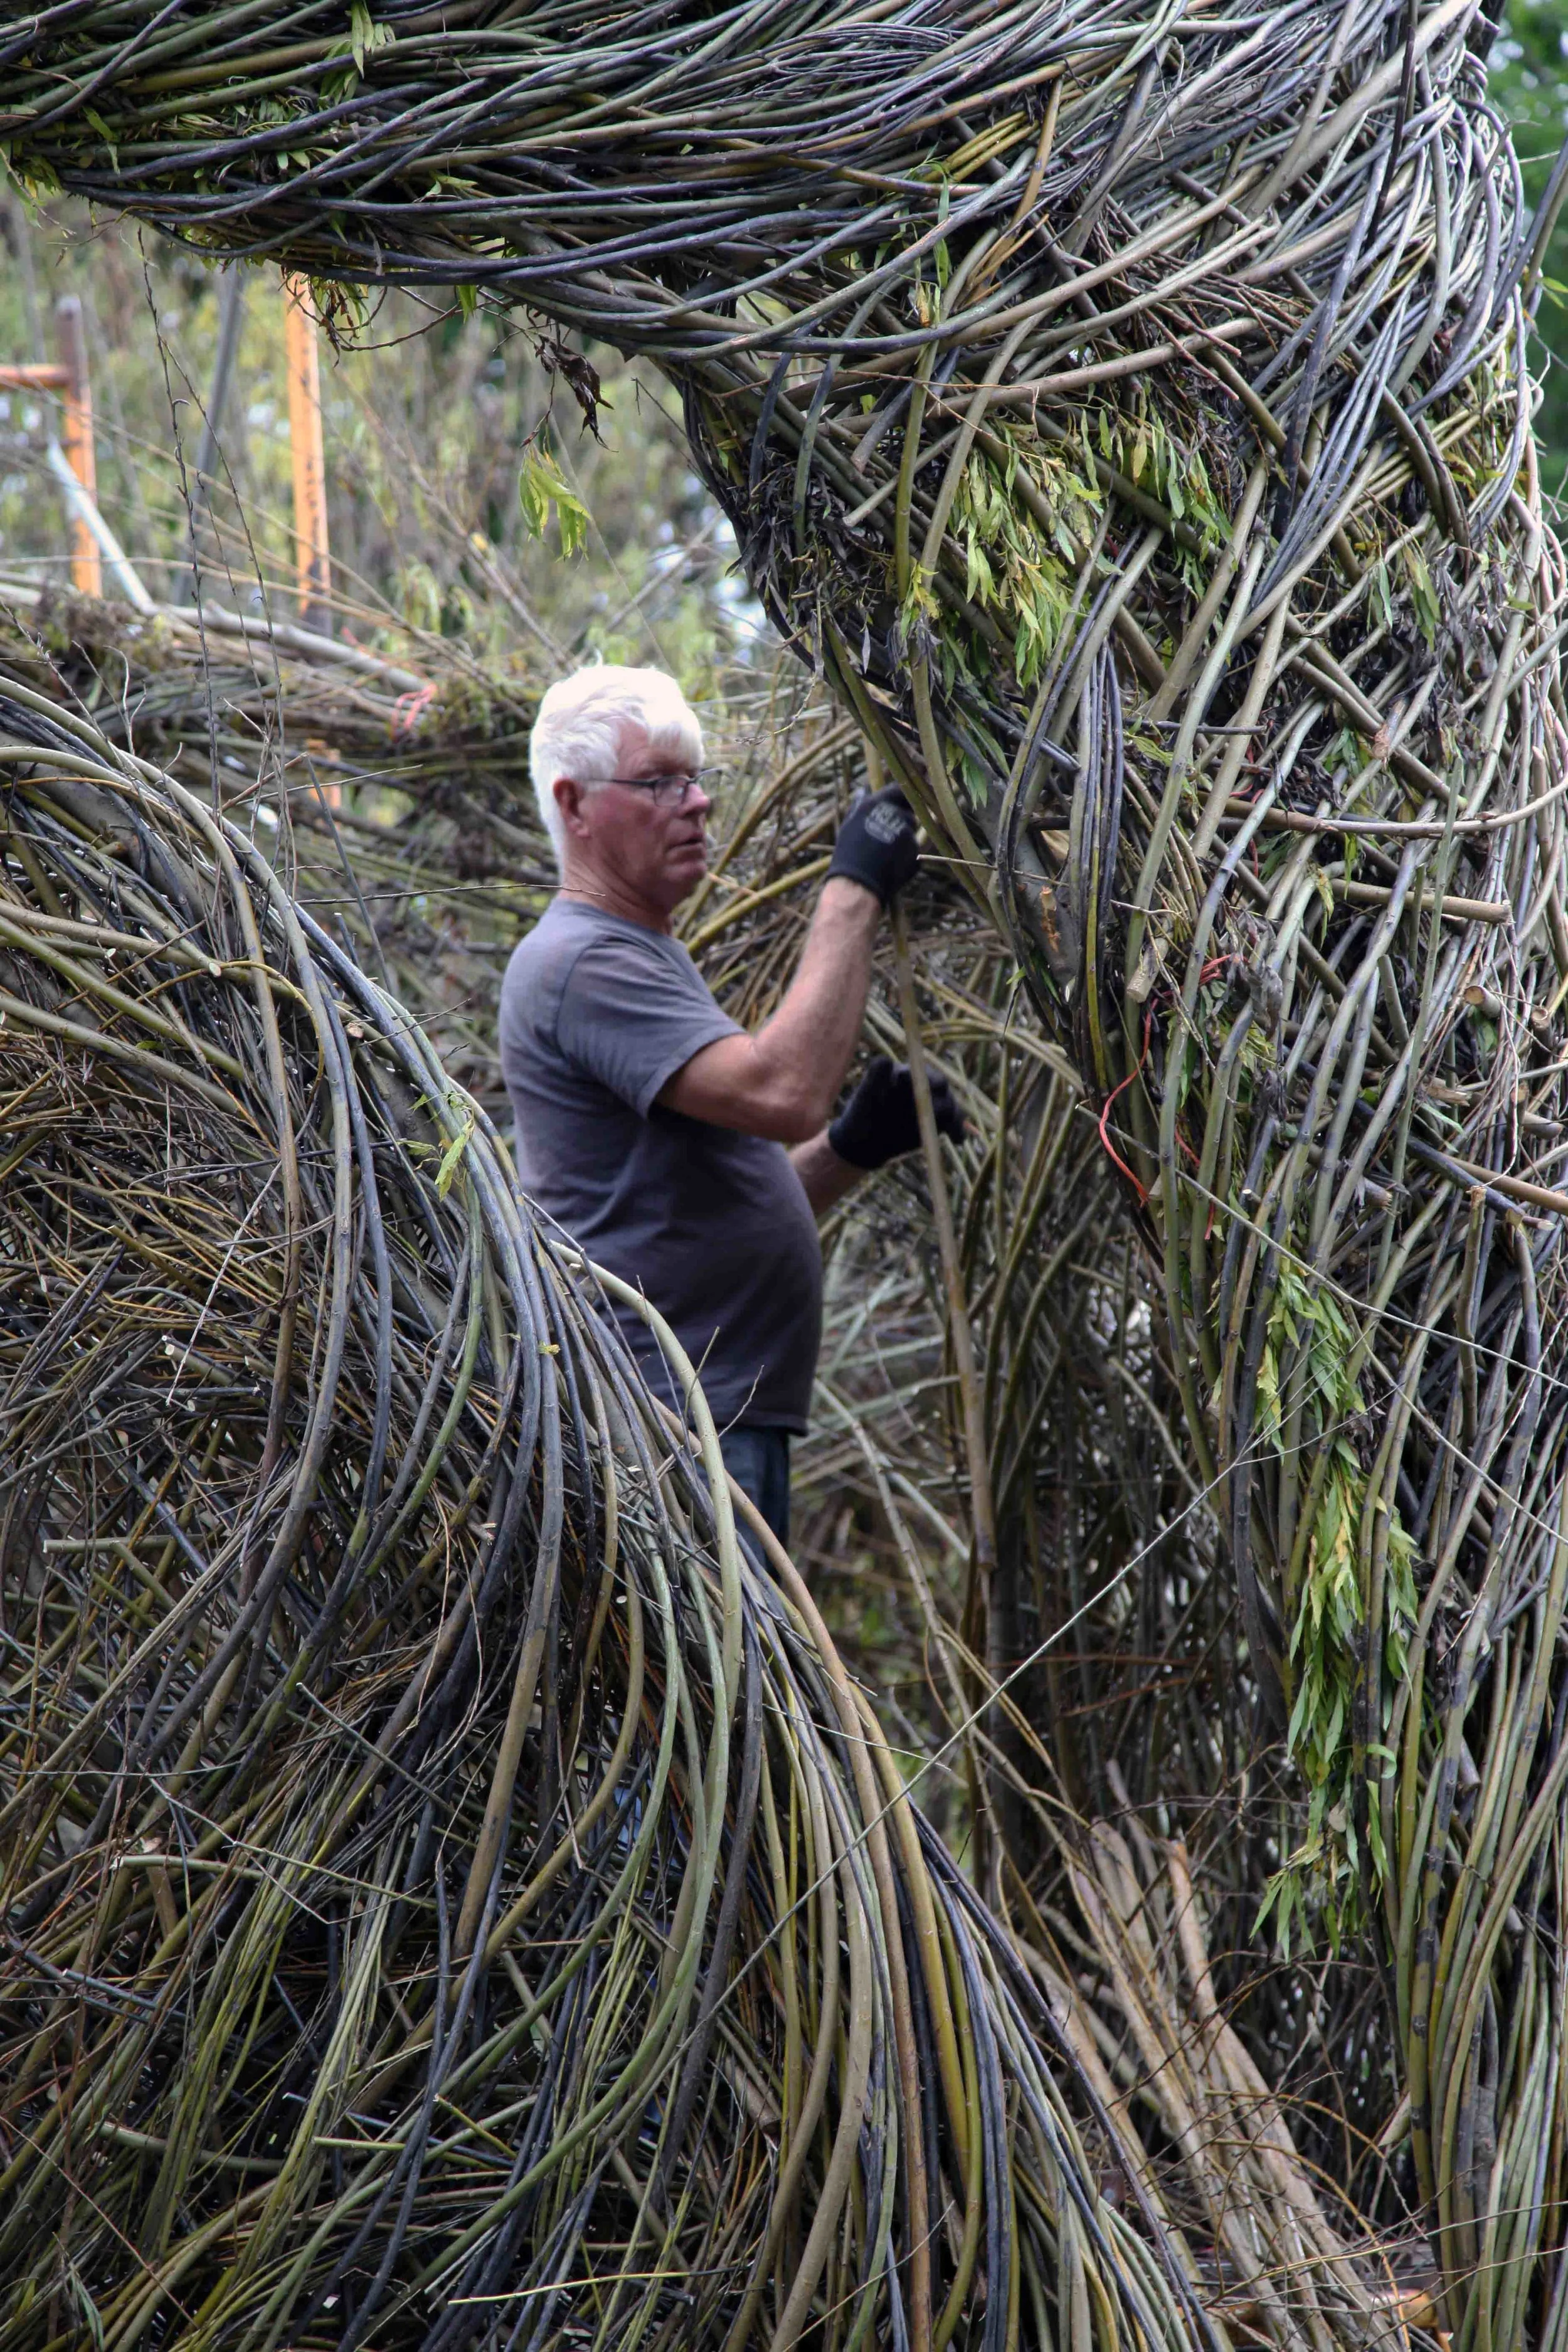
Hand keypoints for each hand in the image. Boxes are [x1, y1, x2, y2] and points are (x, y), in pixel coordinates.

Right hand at [825, 787, 917, 907]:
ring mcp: (907, 833)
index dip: (903, 795)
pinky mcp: (915, 852)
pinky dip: (905, 856)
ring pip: (911, 832)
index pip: (899, 790)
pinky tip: (891, 866)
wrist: (857, 885)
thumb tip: (864, 790)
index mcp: (877, 804)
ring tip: (885, 855)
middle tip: (888, 835)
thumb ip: (860, 805)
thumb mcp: (849, 825)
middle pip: (908, 812)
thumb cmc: (849, 855)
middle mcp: (895, 815)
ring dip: (903, 840)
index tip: (902, 802)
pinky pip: (913, 851)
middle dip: (902, 821)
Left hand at [827, 1055, 965, 1170]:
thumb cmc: (862, 1112)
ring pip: (950, 1106)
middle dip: (942, 1098)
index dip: (925, 1079)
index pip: (922, 1072)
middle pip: (941, 1088)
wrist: (865, 1141)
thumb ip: (876, 1077)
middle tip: (937, 1111)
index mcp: (908, 1074)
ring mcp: (933, 1105)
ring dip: (952, 1116)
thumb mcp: (865, 1095)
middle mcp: (924, 1086)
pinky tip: (958, 1139)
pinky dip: (957, 1130)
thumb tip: (886, 1060)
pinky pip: (952, 1124)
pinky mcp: (939, 1123)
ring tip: (951, 1128)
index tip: (923, 1089)